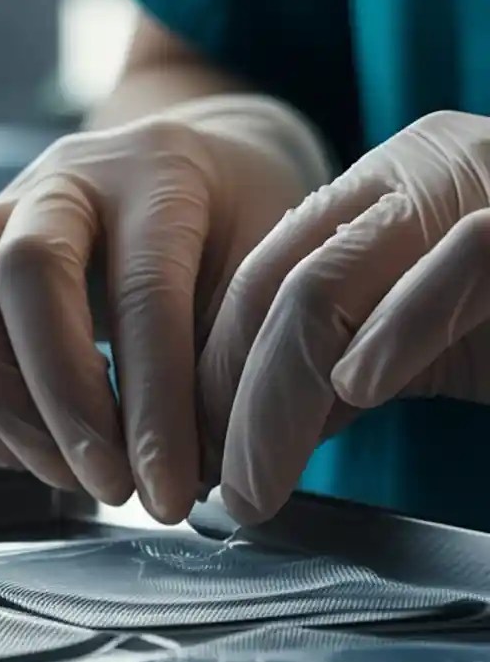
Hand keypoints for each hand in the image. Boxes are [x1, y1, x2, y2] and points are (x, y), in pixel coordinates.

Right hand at [0, 96, 329, 522]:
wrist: (198, 166)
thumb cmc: (240, 232)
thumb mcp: (271, 276)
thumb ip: (240, 358)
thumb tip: (196, 472)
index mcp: (161, 171)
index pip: (144, 290)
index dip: (152, 404)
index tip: (169, 492)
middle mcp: (67, 177)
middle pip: (25, 271)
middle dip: (63, 401)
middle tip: (110, 486)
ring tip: (60, 472)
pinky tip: (17, 445)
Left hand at [202, 110, 489, 522]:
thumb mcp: (421, 343)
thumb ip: (338, 369)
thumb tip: (243, 429)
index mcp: (381, 197)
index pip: (258, 282)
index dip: (214, 372)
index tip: (199, 451)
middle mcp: (418, 174)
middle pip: (271, 284)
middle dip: (229, 397)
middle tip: (220, 487)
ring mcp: (481, 184)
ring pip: (327, 278)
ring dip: (275, 396)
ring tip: (259, 480)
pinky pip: (462, 256)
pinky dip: (401, 326)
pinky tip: (358, 387)